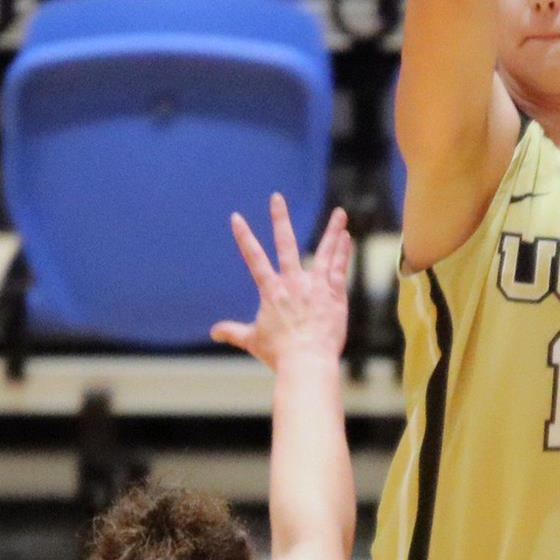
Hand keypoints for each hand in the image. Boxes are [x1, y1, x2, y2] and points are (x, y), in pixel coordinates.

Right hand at [211, 196, 350, 370]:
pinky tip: (346, 235)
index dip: (244, 237)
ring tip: (340, 212)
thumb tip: (213, 332)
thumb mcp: (253, 341)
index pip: (254, 258)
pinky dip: (342, 251)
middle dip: (279, 219)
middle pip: (285, 244)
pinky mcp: (334, 295)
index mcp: (271, 291)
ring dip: (332, 230)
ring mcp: (315, 286)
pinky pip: (338, 268)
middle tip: (276, 197)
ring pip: (324, 252)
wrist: (307, 362)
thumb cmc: (280, 354)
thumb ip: (233, 332)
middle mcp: (293, 283)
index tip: (237, 217)